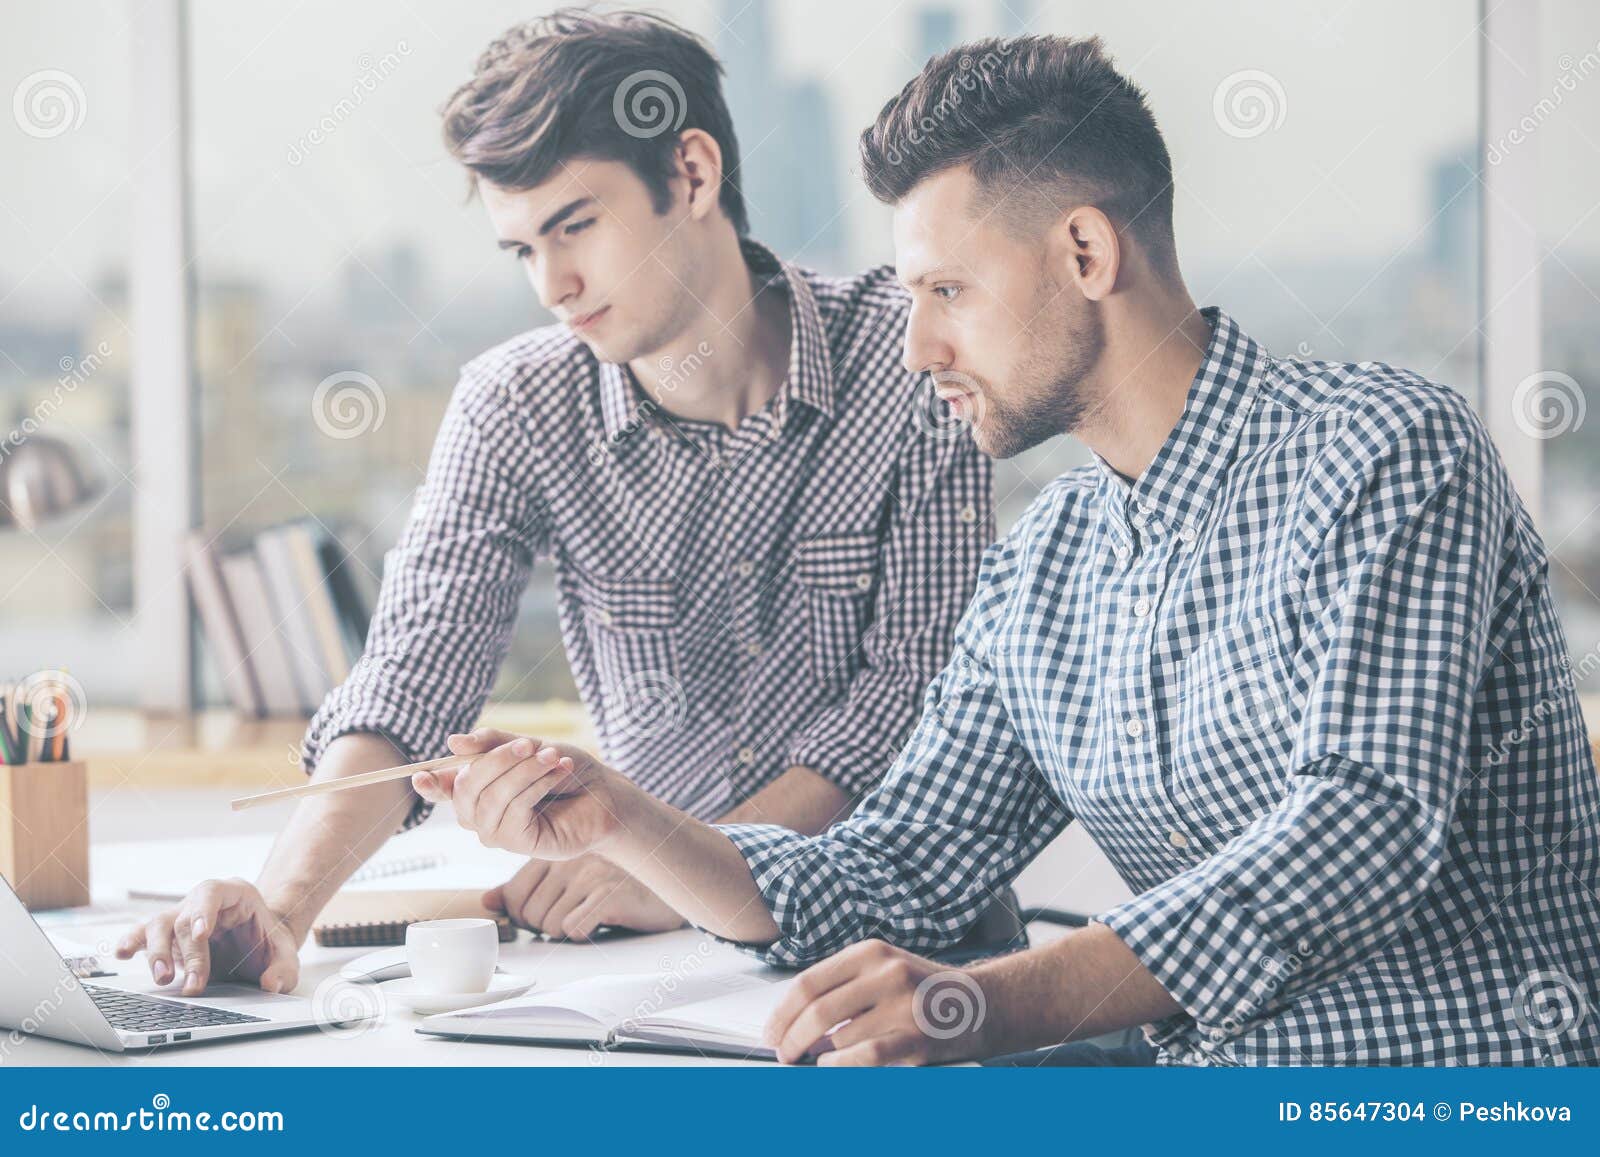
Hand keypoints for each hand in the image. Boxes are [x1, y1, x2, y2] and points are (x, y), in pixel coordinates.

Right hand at [114, 878, 300, 995]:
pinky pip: (142, 936)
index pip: (211, 892)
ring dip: (156, 954)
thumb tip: (270, 984)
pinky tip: (121, 953)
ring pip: (157, 926)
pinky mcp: (167, 938)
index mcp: (233, 893)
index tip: (200, 933)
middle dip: (189, 953)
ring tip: (163, 978)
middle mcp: (201, 903)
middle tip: (196, 984)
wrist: (257, 943)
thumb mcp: (286, 953)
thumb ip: (284, 968)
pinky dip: (131, 943)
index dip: (202, 911)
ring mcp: (180, 918)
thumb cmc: (268, 942)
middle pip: (183, 918)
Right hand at [413, 729, 630, 860]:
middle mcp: (480, 813)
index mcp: (477, 788)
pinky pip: (513, 811)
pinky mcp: (517, 843)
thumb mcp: (529, 746)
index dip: (429, 784)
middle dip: (497, 760)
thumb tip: (453, 743)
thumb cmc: (564, 768)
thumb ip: (492, 743)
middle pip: (466, 787)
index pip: (442, 789)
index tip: (421, 773)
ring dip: (523, 772)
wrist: (603, 794)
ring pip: (491, 798)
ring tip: (553, 757)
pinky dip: (536, 787)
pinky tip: (557, 775)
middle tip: (530, 744)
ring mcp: (496, 832)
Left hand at [485, 852, 685, 940]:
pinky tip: (598, 920)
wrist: (666, 881)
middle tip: (567, 919)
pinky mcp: (609, 891)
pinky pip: (574, 928)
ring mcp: (589, 873)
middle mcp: (569, 858)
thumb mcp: (567, 881)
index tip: (541, 917)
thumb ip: (526, 888)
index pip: (514, 894)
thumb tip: (487, 901)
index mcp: (555, 852)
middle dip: (542, 928)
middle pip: (528, 912)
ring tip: (584, 917)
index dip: (521, 916)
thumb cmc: (612, 883)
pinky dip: (583, 933)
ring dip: (564, 932)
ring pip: (549, 925)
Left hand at [763, 940, 994, 1065]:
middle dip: (790, 1037)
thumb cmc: (925, 990)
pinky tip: (832, 1064)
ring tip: (816, 1059)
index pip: (809, 982)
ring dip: (819, 1053)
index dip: (781, 1011)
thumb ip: (843, 990)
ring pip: (839, 1035)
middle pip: (817, 1009)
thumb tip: (794, 1021)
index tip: (771, 1031)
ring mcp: (903, 1004)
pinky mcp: (917, 1037)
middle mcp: (886, 973)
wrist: (981, 1003)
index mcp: (871, 952)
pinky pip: (865, 1055)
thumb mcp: (883, 972)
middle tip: (783, 1053)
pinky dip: (840, 1064)